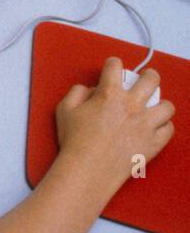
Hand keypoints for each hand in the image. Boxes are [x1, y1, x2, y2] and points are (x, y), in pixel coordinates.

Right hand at [55, 56, 174, 195]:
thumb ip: (77, 92)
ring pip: (167, 106)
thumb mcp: (64, 110)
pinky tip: (154, 127)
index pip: (115, 67)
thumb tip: (90, 90)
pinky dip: (163, 126)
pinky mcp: (154, 143)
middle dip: (149, 75)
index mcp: (109, 94)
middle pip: (151, 80)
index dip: (113, 63)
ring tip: (153, 107)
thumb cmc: (74, 140)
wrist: (88, 169)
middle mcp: (132, 106)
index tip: (113, 66)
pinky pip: (169, 129)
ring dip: (160, 104)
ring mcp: (146, 125)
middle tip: (145, 78)